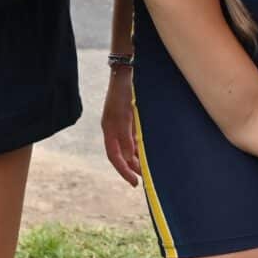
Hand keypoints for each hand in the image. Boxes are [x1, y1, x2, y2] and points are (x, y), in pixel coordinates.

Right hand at [101, 67, 140, 186]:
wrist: (125, 75)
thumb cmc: (124, 94)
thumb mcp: (126, 116)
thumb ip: (126, 137)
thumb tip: (128, 156)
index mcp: (109, 130)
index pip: (114, 156)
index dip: (123, 171)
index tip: (134, 182)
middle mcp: (113, 130)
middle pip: (120, 155)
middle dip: (131, 167)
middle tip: (145, 178)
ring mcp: (121, 125)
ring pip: (127, 148)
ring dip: (136, 159)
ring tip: (148, 169)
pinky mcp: (128, 121)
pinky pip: (132, 140)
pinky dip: (139, 149)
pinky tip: (146, 152)